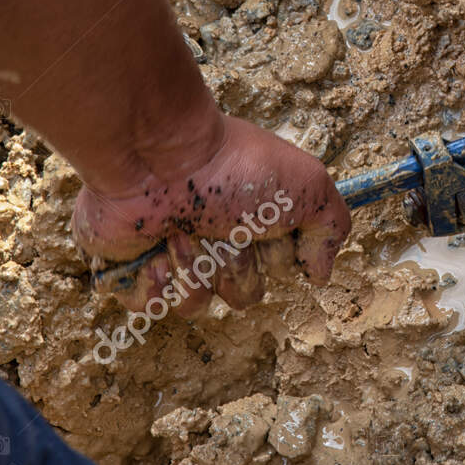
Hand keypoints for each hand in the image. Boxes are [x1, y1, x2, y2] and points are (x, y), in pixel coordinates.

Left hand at [72, 116, 349, 314]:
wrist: (161, 158)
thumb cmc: (235, 168)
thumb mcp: (309, 185)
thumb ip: (332, 227)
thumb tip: (319, 275)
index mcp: (253, 222)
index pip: (279, 269)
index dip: (278, 255)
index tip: (269, 224)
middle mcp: (216, 239)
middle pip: (243, 293)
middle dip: (238, 265)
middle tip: (225, 228)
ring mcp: (173, 255)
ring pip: (198, 305)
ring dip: (197, 269)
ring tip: (183, 232)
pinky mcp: (132, 268)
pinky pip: (152, 306)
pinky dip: (157, 283)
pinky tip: (157, 250)